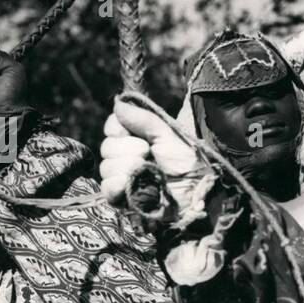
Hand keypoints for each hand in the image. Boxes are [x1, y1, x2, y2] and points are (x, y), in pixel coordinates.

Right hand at [99, 96, 206, 219]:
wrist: (197, 197)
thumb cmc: (190, 166)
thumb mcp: (171, 137)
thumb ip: (145, 120)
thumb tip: (119, 104)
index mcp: (140, 139)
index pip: (113, 127)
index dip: (116, 128)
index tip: (128, 132)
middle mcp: (129, 157)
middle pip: (107, 146)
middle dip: (127, 149)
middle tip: (148, 154)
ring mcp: (125, 178)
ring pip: (106, 167)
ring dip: (126, 168)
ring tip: (147, 173)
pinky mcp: (124, 198)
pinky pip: (107, 188)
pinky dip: (117, 186)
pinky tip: (130, 186)